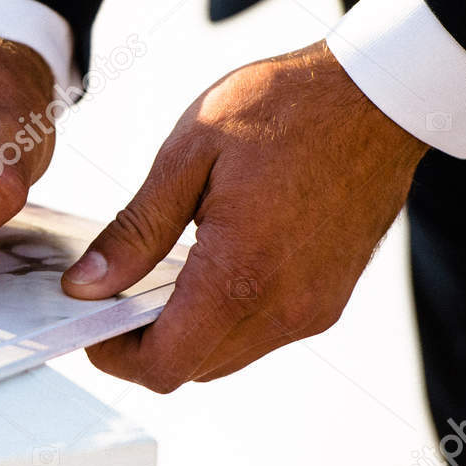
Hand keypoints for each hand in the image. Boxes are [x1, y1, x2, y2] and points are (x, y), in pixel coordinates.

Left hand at [62, 40, 426, 390]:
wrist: (377, 97)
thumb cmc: (286, 108)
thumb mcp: (189, 155)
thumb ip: (135, 231)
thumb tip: (88, 285)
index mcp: (242, 274)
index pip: (165, 364)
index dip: (115, 355)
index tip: (93, 319)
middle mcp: (284, 308)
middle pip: (193, 367)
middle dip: (145, 342)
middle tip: (119, 290)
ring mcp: (313, 310)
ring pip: (227, 357)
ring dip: (187, 331)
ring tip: (161, 274)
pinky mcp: (330, 301)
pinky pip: (262, 334)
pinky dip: (225, 317)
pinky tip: (210, 267)